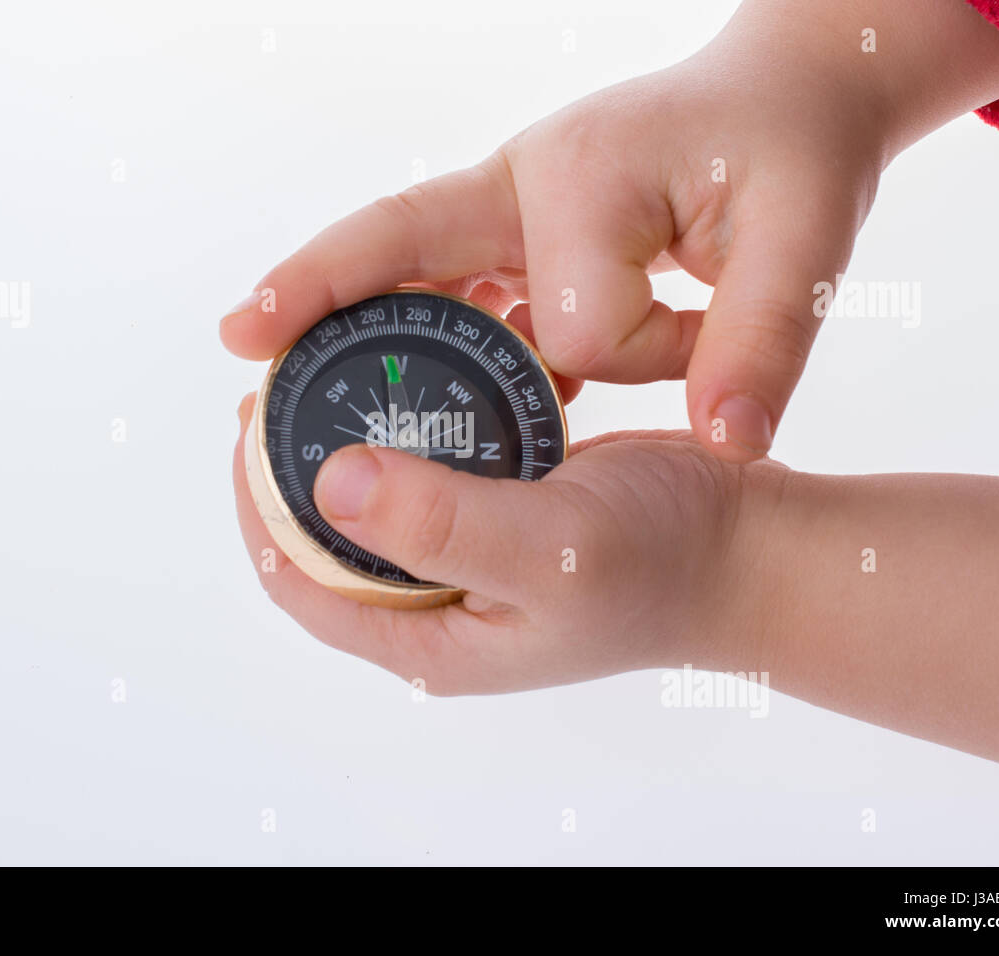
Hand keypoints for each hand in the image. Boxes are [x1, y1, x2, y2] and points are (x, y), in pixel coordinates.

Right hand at [220, 1, 998, 461]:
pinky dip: (421, 320)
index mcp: (584, 175)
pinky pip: (446, 274)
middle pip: (396, 236)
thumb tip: (726, 444)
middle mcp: (525, 176)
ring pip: (407, 257)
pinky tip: (412, 372)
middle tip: (237, 333)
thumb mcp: (806, 238)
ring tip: (268, 354)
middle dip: (319, 285)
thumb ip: (764, 342)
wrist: (786, 96)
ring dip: (353, 309)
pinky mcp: (516, 222)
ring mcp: (511, 196)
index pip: (573, 319)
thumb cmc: (795, 151)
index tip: (695, 348)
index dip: (635, 357)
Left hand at [232, 393, 786, 693]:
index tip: (250, 423)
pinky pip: (435, 462)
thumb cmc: (663, 563)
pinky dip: (419, 417)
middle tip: (285, 376)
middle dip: (295, 460)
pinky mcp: (501, 510)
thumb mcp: (550, 549)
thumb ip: (442, 524)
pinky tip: (418, 360)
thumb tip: (328, 480)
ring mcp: (468, 555)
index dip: (258, 507)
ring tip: (339, 359)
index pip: (299, 582)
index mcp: (428, 639)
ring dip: (354, 431)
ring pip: (379, 492)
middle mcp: (436, 603)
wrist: (748, 547)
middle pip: (326, 535)